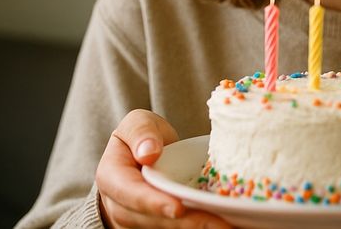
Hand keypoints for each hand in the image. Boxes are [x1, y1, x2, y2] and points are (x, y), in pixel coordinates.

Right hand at [96, 109, 231, 228]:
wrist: (142, 155)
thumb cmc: (140, 137)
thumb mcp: (138, 122)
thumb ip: (141, 132)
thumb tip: (149, 153)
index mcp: (111, 177)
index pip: (131, 193)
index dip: (154, 203)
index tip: (178, 208)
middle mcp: (120, 206)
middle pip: (152, 219)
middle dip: (186, 223)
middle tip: (220, 224)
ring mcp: (138, 220)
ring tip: (228, 226)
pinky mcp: (156, 226)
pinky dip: (200, 227)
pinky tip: (225, 224)